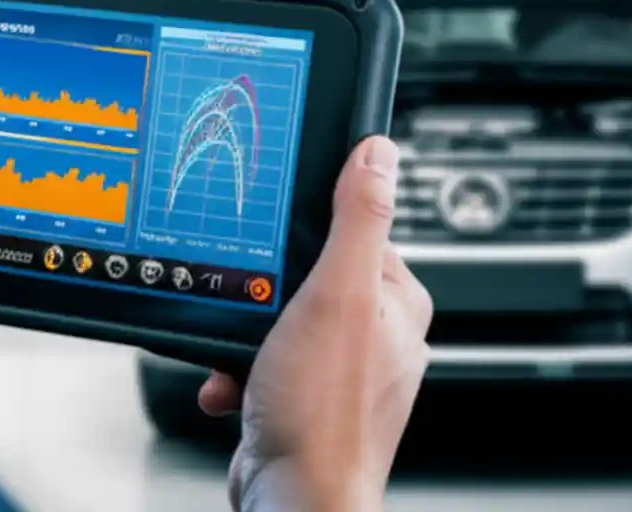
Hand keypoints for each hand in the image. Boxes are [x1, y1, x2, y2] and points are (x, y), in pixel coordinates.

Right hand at [199, 136, 432, 510]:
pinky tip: (233, 385)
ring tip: (243, 355)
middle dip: (265, 293)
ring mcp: (340, 370)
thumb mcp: (339, 294)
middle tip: (252, 305)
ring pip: (278, 322)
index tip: (279, 247)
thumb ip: (359, 219)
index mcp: (399, 303)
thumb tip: (379, 153)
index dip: (309, 235)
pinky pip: (263, 363)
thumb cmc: (323, 410)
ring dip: (246, 334)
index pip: (356, 234)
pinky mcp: (304, 398)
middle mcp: (377, 335)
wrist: (294, 497)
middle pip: (308, 277)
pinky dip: (239, 371)